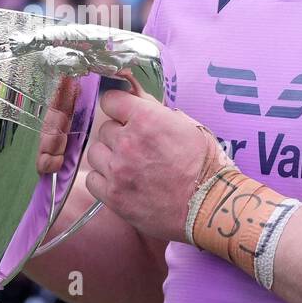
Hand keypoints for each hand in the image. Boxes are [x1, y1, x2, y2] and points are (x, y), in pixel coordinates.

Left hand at [85, 89, 221, 243]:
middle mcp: (128, 142)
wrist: (209, 206)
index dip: (118, 106)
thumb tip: (134, 96)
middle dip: (118, 135)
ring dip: (109, 157)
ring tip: (129, 166)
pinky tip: (121, 182)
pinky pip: (92, 179)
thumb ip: (155, 110)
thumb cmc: (204, 166)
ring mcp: (118, 170)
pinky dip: (103, 180)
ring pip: (95, 152)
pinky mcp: (113, 196)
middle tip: (137, 147)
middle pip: (104, 128)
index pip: (110, 100)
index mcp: (147, 119)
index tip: (123, 114)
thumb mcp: (187, 126)